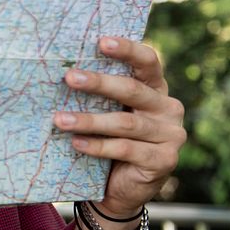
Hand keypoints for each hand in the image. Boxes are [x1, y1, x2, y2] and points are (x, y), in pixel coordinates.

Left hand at [53, 37, 185, 216]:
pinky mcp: (164, 160)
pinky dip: (97, 146)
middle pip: (132, 90)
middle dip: (98, 83)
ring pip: (125, 123)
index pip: (148, 62)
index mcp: (156, 89)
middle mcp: (169, 108)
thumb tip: (64, 69)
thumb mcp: (109, 111)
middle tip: (68, 77)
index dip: (127, 50)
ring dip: (89, 120)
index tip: (100, 41)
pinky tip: (76, 143)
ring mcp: (170, 135)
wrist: (123, 187)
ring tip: (59, 119)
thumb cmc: (110, 138)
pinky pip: (125, 149)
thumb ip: (100, 94)